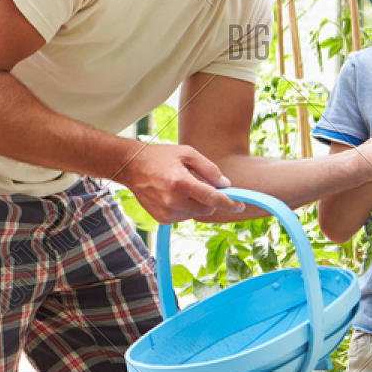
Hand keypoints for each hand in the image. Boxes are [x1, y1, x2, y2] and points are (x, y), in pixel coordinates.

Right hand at [116, 141, 242, 223]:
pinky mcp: (162, 219)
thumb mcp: (187, 153)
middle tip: (200, 184)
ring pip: (196, 214)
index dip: (229, 203)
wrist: (131, 167)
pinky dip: (185, 208)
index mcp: (180, 182)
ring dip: (196, 204)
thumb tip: (226, 185)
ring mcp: (166, 212)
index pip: (212, 198)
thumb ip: (209, 169)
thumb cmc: (161, 157)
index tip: (240, 206)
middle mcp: (172, 200)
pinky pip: (184, 217)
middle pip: (206, 208)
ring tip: (181, 188)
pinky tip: (174, 195)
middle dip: (210, 199)